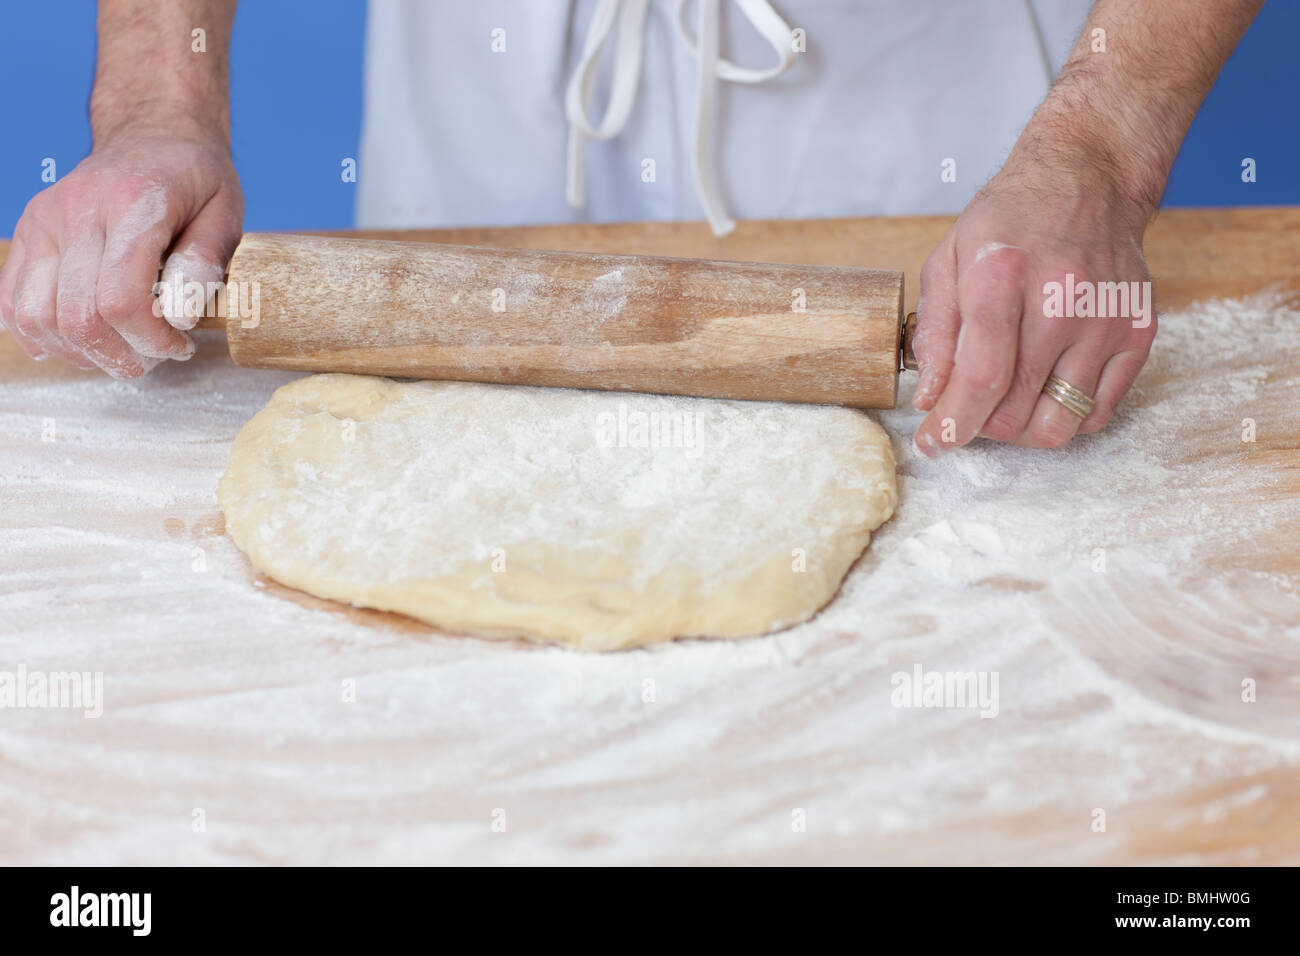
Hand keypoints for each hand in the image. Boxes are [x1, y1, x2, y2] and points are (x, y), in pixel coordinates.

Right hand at [0, 122, 241, 376]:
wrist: (152, 134)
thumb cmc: (195, 178)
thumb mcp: (224, 213)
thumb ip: (205, 263)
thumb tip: (179, 317)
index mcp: (133, 203)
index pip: (121, 298)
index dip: (150, 340)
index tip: (180, 346)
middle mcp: (78, 209)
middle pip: (78, 316)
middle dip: (121, 355)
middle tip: (155, 356)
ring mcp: (44, 219)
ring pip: (37, 315)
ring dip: (81, 353)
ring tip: (121, 351)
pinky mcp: (28, 231)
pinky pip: (12, 299)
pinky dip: (37, 333)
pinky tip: (74, 346)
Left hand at [911, 138, 1156, 455]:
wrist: (1090, 179)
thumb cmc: (1010, 220)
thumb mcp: (949, 259)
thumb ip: (936, 333)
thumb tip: (930, 399)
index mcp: (1004, 277)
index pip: (982, 378)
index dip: (953, 424)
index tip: (933, 444)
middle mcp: (1062, 301)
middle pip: (1015, 411)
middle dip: (979, 425)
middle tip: (968, 406)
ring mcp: (1107, 320)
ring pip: (1058, 425)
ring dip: (1022, 429)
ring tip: (1006, 400)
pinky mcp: (1138, 332)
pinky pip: (1097, 412)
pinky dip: (1064, 415)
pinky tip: (1043, 388)